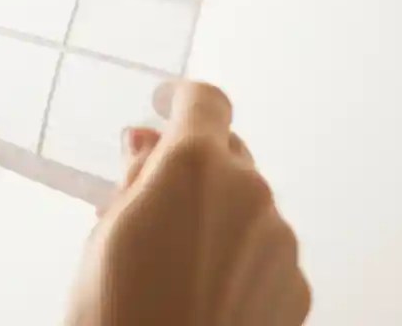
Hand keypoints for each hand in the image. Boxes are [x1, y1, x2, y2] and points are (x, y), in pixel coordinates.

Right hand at [67, 80, 310, 325]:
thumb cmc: (119, 318)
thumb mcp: (104, 237)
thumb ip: (134, 180)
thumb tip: (146, 147)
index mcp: (195, 168)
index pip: (205, 102)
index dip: (183, 98)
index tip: (167, 103)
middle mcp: (249, 195)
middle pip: (229, 155)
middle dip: (195, 168)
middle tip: (152, 198)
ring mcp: (279, 243)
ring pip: (249, 207)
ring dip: (218, 218)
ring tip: (174, 263)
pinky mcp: (297, 288)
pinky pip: (267, 253)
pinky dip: (240, 260)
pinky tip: (203, 292)